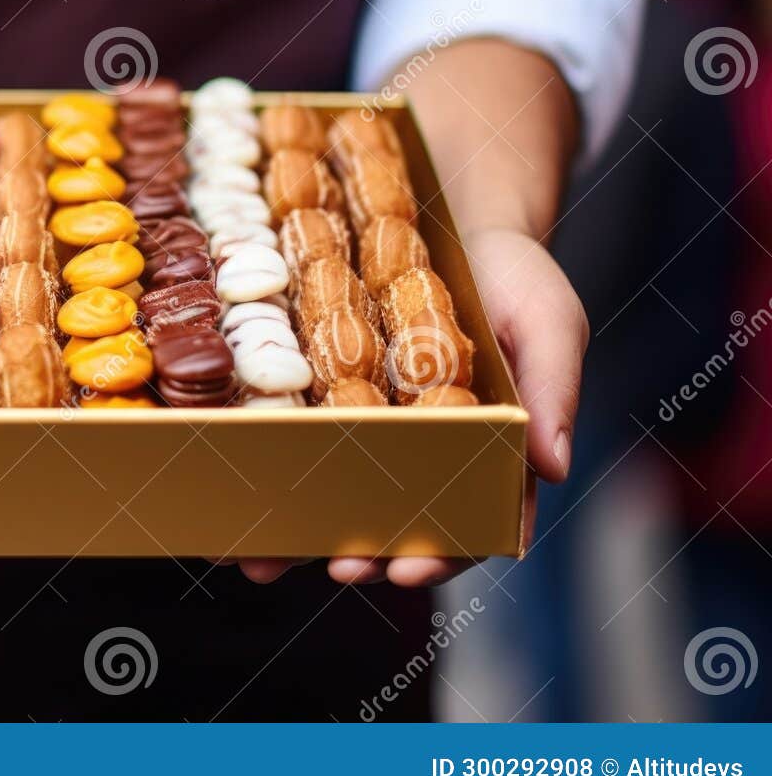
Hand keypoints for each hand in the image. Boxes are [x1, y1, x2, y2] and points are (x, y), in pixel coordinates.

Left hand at [238, 38, 584, 588]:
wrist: (448, 204)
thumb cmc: (512, 274)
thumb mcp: (547, 321)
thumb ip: (554, 389)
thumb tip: (555, 467)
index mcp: (478, 453)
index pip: (463, 523)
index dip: (439, 555)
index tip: (408, 572)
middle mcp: (413, 450)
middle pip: (382, 522)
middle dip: (355, 554)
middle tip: (331, 567)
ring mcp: (355, 422)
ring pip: (321, 491)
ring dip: (289, 531)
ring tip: (255, 556)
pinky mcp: (307, 386)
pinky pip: (278, 430)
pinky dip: (252, 459)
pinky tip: (220, 477)